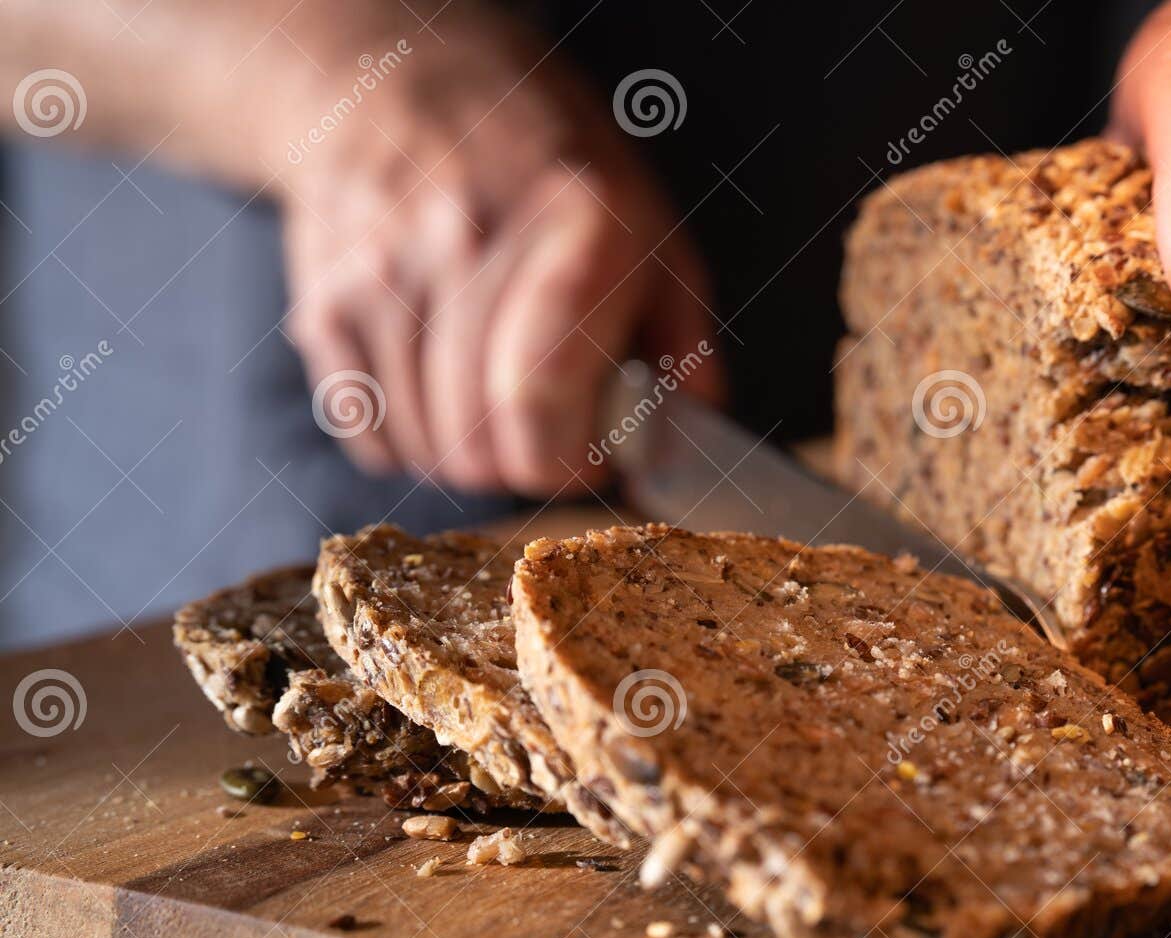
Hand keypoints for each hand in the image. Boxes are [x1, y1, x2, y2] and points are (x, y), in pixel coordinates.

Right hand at [277, 10, 718, 492]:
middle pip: (477, 440)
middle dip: (524, 466)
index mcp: (576, 222)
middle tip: (549, 435)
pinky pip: (366, 429)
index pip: (541, 400)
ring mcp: (381, 270)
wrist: (406, 81)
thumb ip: (682, 338)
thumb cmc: (550, 170)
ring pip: (422, 447)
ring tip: (495, 402)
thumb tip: (690, 436)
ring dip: (466, 454)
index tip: (595, 458)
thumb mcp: (648, 225)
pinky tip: (438, 389)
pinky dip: (404, 438)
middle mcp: (466, 240)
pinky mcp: (323, 298)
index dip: (572, 462)